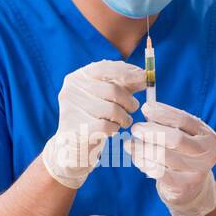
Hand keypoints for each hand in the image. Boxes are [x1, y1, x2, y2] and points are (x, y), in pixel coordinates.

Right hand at [42, 61, 145, 188]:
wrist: (74, 149)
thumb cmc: (94, 118)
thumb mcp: (107, 97)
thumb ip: (125, 84)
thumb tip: (145, 76)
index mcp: (77, 78)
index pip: (105, 67)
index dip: (127, 72)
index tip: (145, 77)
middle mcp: (71, 91)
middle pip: (113, 90)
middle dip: (129, 100)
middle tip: (133, 107)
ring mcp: (71, 111)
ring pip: (113, 110)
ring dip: (124, 117)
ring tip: (123, 121)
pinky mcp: (77, 130)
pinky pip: (108, 126)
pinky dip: (114, 129)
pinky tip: (112, 130)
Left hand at [127, 100, 215, 215]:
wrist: (191, 188)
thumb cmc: (183, 155)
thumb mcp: (183, 138)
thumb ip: (170, 124)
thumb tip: (148, 108)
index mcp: (209, 136)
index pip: (185, 120)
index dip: (163, 112)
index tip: (145, 108)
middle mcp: (207, 154)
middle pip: (176, 138)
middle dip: (152, 131)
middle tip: (135, 128)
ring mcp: (197, 172)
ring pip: (163, 156)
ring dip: (142, 148)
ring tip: (129, 144)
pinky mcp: (183, 186)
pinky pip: (158, 172)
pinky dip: (144, 162)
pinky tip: (136, 158)